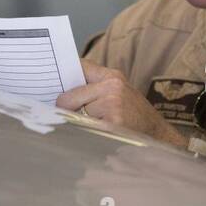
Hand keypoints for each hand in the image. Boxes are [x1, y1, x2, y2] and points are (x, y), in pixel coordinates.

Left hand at [56, 60, 188, 148]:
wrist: (158, 136)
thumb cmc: (134, 117)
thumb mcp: (119, 94)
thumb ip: (93, 88)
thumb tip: (58, 91)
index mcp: (112, 77)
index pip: (77, 67)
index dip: (61, 75)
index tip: (47, 81)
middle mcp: (113, 87)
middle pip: (67, 97)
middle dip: (65, 110)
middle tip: (68, 119)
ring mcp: (112, 105)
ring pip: (74, 115)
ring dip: (77, 125)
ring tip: (93, 129)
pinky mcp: (111, 124)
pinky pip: (82, 129)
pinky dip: (84, 135)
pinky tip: (97, 137)